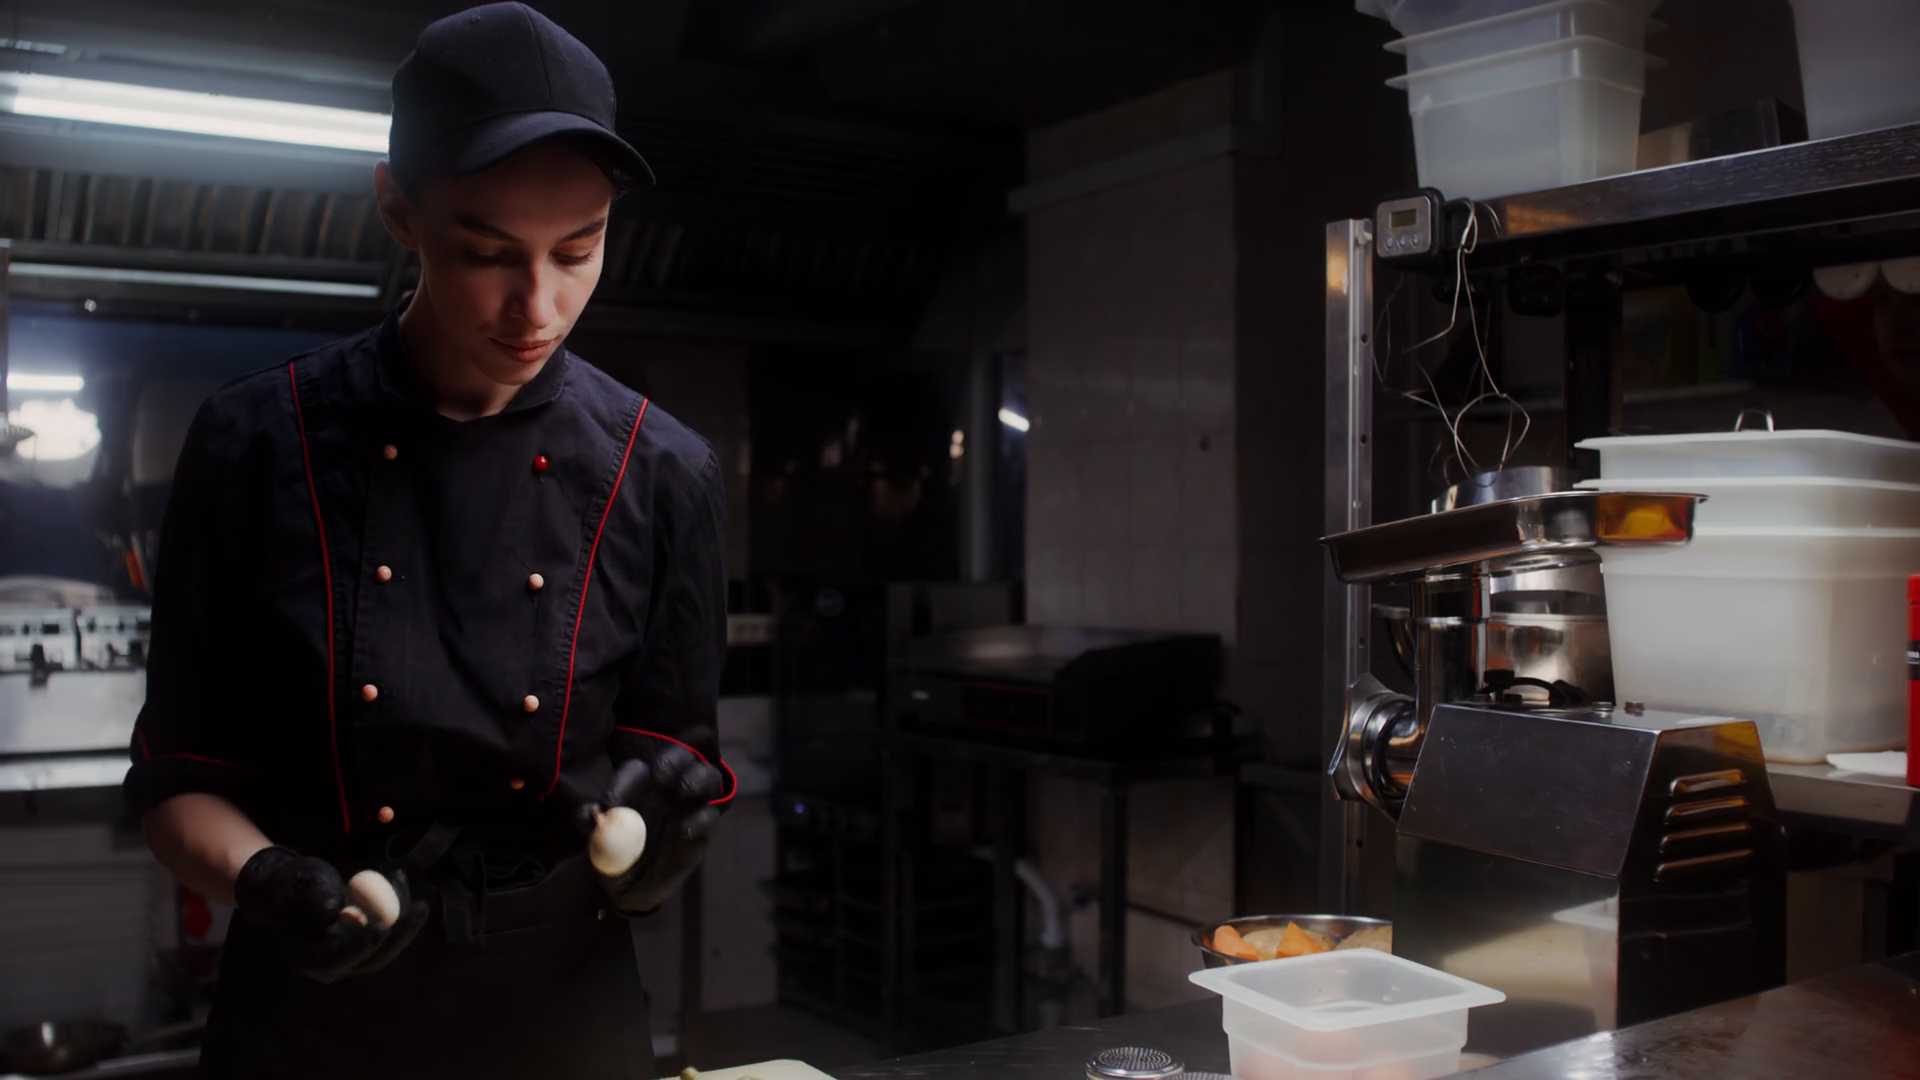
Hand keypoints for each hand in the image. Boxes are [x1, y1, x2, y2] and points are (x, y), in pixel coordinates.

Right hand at [233, 846, 428, 982]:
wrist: (291, 887)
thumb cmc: (290, 883)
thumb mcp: (298, 885)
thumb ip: (315, 897)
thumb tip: (333, 913)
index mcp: (305, 957)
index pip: (336, 960)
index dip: (361, 946)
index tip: (383, 926)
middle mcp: (329, 965)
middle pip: (371, 960)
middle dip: (399, 936)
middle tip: (420, 907)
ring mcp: (350, 957)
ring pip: (386, 947)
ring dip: (403, 916)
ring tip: (399, 876)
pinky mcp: (365, 945)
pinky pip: (389, 933)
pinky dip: (399, 907)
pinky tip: (398, 878)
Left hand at [575, 745, 723, 914]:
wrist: (630, 889)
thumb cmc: (612, 853)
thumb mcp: (594, 839)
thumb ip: (588, 823)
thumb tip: (592, 813)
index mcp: (639, 784)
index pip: (636, 769)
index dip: (624, 781)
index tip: (612, 803)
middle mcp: (667, 788)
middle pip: (680, 757)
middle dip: (672, 761)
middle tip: (661, 777)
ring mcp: (689, 807)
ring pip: (708, 777)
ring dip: (697, 778)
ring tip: (684, 791)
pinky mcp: (703, 832)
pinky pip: (711, 817)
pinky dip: (702, 819)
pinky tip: (685, 831)